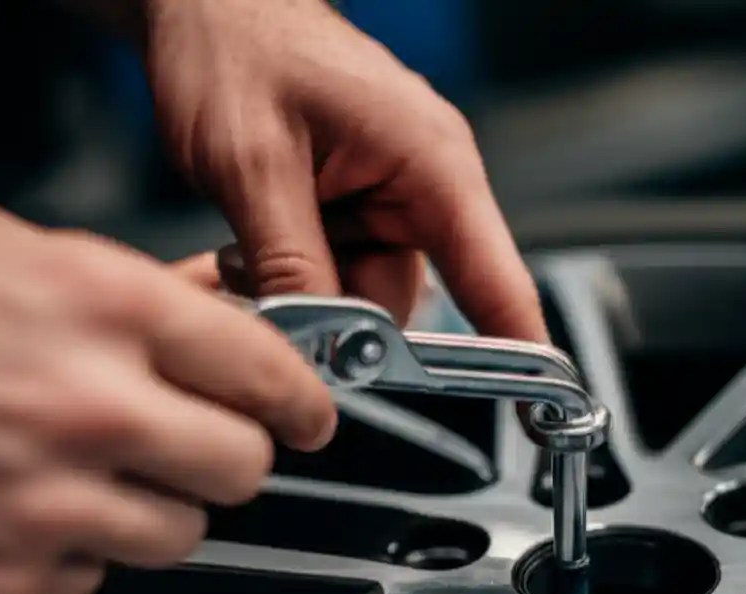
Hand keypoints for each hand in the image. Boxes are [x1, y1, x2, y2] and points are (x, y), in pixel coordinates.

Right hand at [0, 200, 334, 593]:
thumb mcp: (5, 249)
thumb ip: (132, 290)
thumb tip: (218, 312)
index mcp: (98, 307)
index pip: (263, 364)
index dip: (302, 394)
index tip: (309, 413)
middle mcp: (84, 408)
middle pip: (243, 465)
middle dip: (233, 453)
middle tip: (200, 442)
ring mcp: (45, 506)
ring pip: (182, 535)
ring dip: (157, 507)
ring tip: (88, 471)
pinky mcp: (1, 582)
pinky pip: (93, 578)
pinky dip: (75, 549)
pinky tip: (20, 506)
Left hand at [144, 0, 547, 339]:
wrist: (206, 9)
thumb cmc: (238, 49)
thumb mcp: (253, 165)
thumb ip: (292, 263)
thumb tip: (317, 346)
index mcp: (428, 161)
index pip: (493, 273)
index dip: (516, 344)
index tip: (538, 402)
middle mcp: (422, 181)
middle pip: (407, 300)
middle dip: (339, 309)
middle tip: (273, 277)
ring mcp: (389, 192)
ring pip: (363, 292)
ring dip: (306, 285)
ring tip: (256, 231)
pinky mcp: (356, 201)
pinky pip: (338, 267)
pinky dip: (297, 267)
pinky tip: (263, 227)